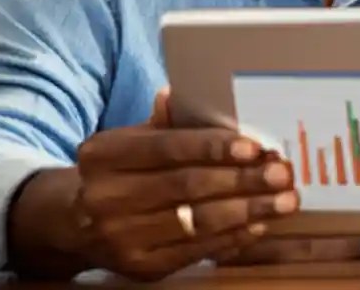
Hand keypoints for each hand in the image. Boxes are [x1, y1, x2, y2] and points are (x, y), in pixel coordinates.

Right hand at [71, 88, 299, 279]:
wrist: (75, 225)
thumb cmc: (120, 172)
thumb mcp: (130, 142)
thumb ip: (163, 123)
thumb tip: (180, 93)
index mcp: (103, 155)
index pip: (166, 148)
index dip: (213, 147)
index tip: (255, 146)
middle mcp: (106, 197)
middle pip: (187, 186)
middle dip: (242, 180)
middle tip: (281, 173)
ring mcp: (121, 237)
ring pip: (197, 221)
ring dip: (248, 211)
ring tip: (284, 201)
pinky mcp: (140, 268)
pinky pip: (196, 250)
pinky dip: (232, 237)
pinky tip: (259, 224)